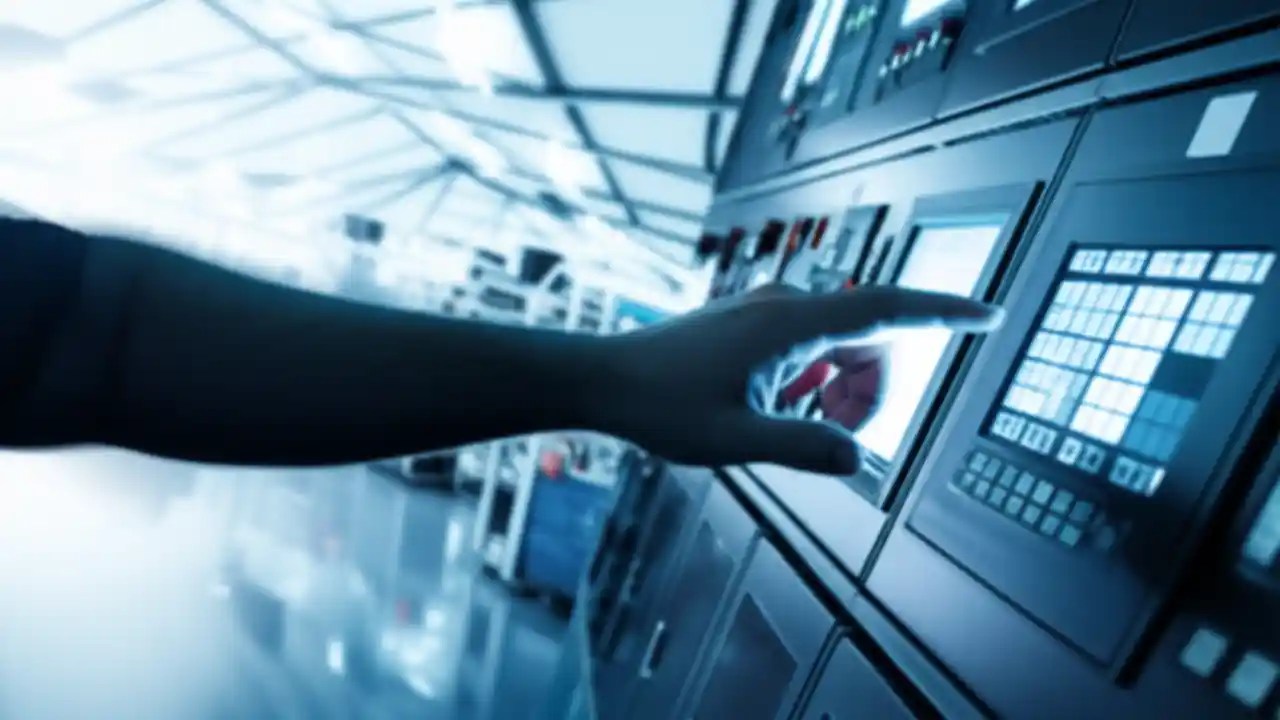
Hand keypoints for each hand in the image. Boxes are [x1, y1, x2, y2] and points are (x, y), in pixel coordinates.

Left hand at [595, 285, 1002, 473]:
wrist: (604, 379)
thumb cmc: (661, 405)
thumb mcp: (735, 439)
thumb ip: (803, 447)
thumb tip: (857, 458)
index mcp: (791, 326)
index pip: (887, 310)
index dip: (942, 313)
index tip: (988, 314)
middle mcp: (786, 307)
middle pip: (869, 340)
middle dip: (869, 391)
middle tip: (829, 436)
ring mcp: (768, 313)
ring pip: (839, 347)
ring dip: (837, 391)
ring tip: (786, 424)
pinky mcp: (753, 325)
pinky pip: (810, 349)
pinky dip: (812, 382)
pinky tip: (770, 408)